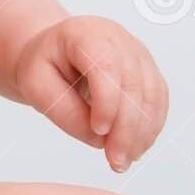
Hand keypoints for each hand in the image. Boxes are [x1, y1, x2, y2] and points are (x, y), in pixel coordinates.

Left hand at [13, 15, 168, 171]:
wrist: (54, 53)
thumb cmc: (43, 66)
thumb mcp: (36, 85)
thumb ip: (65, 111)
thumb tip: (100, 139)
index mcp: (85, 33)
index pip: (106, 65)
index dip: (107, 102)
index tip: (99, 132)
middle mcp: (117, 38)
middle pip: (133, 83)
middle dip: (126, 128)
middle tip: (115, 161)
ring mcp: (137, 52)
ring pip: (152, 94)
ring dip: (141, 133)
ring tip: (123, 161)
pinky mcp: (147, 70)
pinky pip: (158, 101)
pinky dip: (149, 128)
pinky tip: (135, 149)